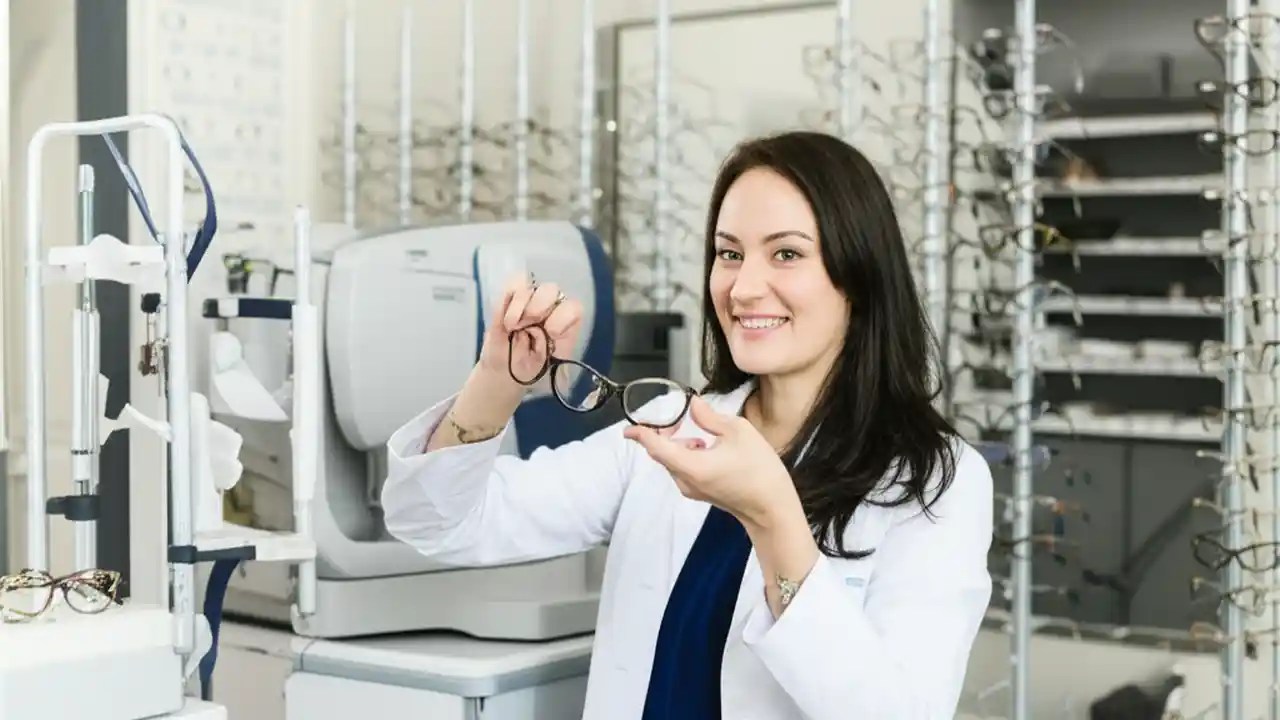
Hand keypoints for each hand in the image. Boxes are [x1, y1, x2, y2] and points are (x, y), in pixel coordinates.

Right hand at [477, 273, 582, 383]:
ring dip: (520, 306)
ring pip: (529, 285)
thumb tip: (544, 330)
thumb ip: (552, 348)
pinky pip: (511, 287)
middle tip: (527, 325)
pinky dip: (507, 303)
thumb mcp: (547, 366)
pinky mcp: (509, 299)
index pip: (573, 307)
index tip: (551, 333)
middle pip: (551, 289)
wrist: (506, 373)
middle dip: (538, 306)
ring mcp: (529, 300)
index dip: (562, 317)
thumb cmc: (531, 369)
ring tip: (512, 328)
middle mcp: (550, 307)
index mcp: (566, 323)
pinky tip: (505, 322)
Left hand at [623, 395, 800, 528]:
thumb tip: (692, 405)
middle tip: (680, 418)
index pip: (656, 448)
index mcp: (692, 465)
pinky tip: (706, 449)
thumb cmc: (760, 469)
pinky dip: (686, 455)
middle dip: (665, 433)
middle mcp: (685, 480)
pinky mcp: (699, 493)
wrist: (772, 509)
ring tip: (701, 436)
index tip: (629, 428)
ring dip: (678, 444)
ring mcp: (691, 490)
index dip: (641, 434)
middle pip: (662, 453)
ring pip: (672, 461)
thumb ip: (710, 417)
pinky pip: (682, 470)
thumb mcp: (739, 432)